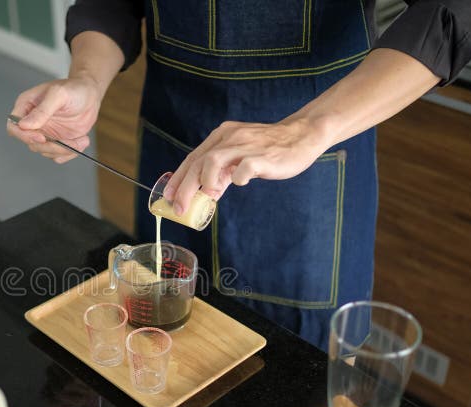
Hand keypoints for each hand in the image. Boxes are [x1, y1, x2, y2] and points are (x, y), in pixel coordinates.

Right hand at [7, 77, 102, 162]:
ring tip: (82, 139)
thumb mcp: (59, 95)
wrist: (90, 94)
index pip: (14, 127)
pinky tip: (82, 141)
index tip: (42, 137)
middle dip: (51, 146)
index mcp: (26, 107)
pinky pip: (58, 156)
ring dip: (64, 150)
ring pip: (45, 152)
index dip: (24, 136)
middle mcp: (33, 122)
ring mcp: (45, 133)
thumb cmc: (74, 88)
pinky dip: (70, 153)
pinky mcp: (56, 141)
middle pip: (31, 144)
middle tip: (70, 143)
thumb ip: (42, 110)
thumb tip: (24, 125)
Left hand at [164, 118, 330, 214]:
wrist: (303, 135)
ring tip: (210, 195)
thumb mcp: (240, 156)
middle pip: (199, 161)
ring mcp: (247, 145)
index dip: (178, 178)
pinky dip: (238, 178)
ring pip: (214, 160)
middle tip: (179, 207)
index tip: (168, 196)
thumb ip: (222, 173)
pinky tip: (240, 183)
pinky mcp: (264, 156)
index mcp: (222, 136)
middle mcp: (231, 138)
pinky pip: (245, 168)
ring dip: (206, 181)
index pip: (193, 158)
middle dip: (185, 186)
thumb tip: (206, 195)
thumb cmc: (269, 148)